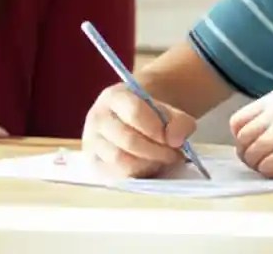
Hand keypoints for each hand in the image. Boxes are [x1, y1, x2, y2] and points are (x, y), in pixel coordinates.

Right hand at [81, 83, 196, 177]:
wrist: (132, 122)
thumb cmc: (150, 116)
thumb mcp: (168, 111)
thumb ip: (179, 122)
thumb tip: (176, 140)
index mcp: (114, 97)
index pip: (135, 112)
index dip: (157, 129)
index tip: (175, 140)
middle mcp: (98, 117)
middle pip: (128, 140)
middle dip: (156, 152)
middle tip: (175, 155)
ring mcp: (93, 141)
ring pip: (120, 160)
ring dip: (147, 164)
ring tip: (162, 161)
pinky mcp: (95, 163)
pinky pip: (116, 175)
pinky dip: (137, 174)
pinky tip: (149, 167)